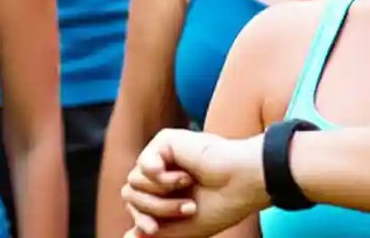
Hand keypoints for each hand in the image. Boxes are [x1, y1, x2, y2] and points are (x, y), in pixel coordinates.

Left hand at [123, 128, 268, 237]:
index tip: (155, 229)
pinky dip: (162, 178)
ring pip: (134, 182)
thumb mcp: (183, 228)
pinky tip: (185, 175)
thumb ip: (155, 233)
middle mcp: (161, 173)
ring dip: (162, 196)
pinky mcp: (165, 142)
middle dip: (155, 209)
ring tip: (189, 192)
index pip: (135, 206)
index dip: (140, 220)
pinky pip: (144, 165)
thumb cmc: (220, 206)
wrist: (242, 185)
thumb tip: (127, 237)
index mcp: (165, 192)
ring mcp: (163, 156)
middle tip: (187, 208)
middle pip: (131, 195)